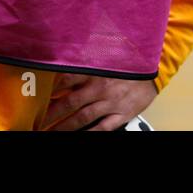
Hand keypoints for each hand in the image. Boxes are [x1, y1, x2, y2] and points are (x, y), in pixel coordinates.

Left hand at [35, 72, 157, 130]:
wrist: (155, 71)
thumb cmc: (128, 62)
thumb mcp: (106, 55)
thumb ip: (86, 60)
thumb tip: (64, 60)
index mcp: (95, 71)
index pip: (66, 80)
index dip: (50, 90)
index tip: (38, 97)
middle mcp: (100, 88)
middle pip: (70, 103)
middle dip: (52, 113)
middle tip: (38, 121)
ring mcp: (111, 103)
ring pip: (82, 118)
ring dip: (65, 126)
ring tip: (51, 132)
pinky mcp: (121, 115)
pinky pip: (102, 128)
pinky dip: (90, 134)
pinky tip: (78, 137)